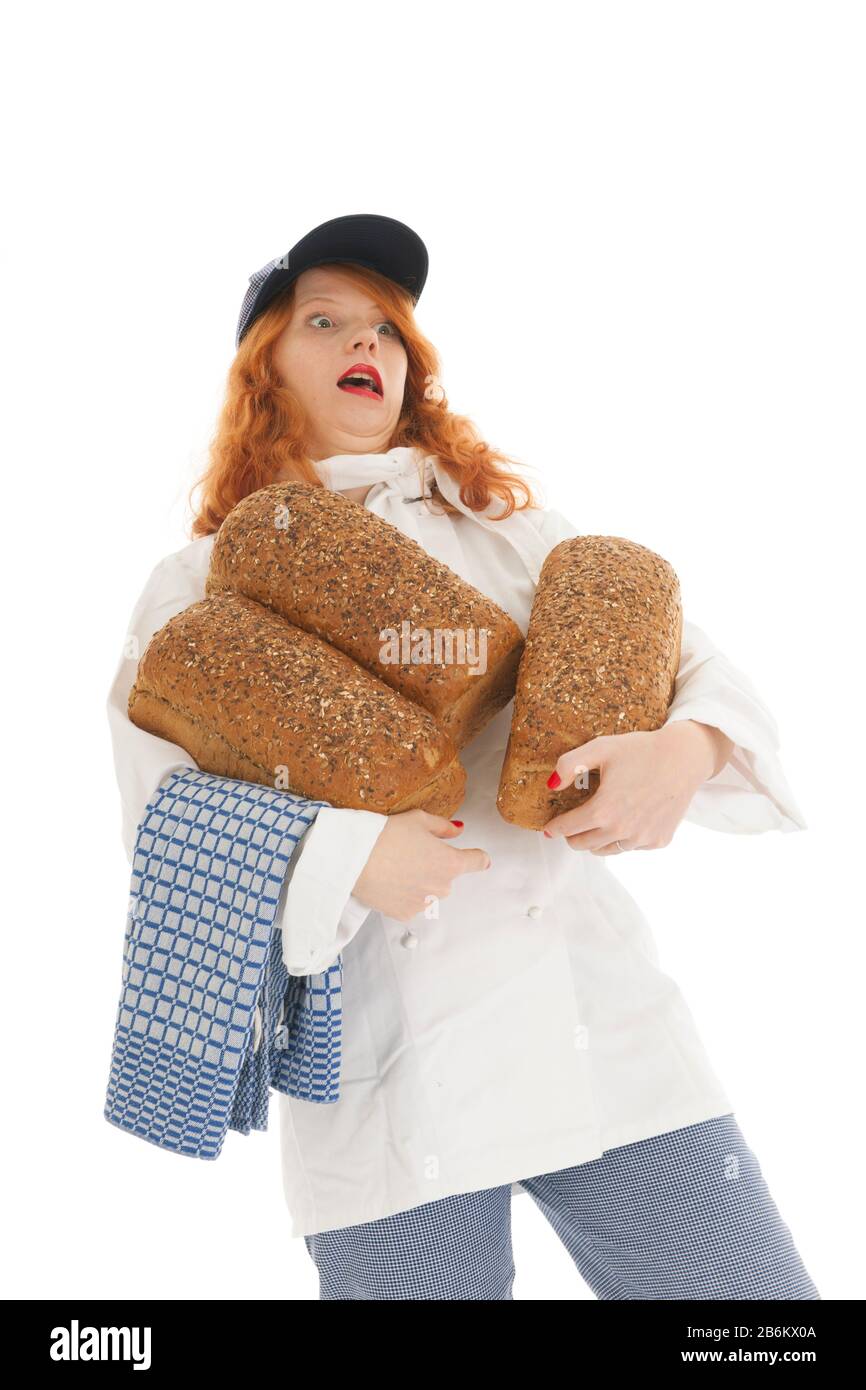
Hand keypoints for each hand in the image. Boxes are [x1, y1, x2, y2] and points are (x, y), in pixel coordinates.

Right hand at [351, 809, 490, 920]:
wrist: (355, 859)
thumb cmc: (386, 836)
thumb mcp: (418, 820)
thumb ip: (444, 827)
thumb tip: (458, 831)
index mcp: (450, 862)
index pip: (477, 861)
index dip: (477, 857)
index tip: (478, 858)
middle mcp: (442, 887)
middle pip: (447, 876)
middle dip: (435, 866)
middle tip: (412, 853)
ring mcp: (425, 903)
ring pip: (429, 891)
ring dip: (420, 882)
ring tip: (397, 867)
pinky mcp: (406, 914)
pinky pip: (412, 904)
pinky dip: (404, 895)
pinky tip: (390, 881)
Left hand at [541, 721, 731, 853]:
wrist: (684, 757)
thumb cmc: (641, 750)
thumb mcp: (601, 748)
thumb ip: (569, 765)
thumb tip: (551, 785)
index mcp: (603, 811)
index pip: (567, 829)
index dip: (555, 827)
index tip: (550, 827)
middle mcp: (622, 831)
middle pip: (582, 845)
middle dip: (573, 834)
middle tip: (573, 822)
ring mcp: (641, 839)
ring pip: (605, 850)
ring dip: (596, 839)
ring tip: (598, 821)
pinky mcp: (658, 841)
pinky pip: (630, 847)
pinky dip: (623, 838)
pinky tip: (627, 818)